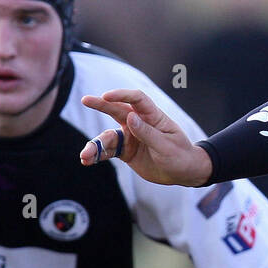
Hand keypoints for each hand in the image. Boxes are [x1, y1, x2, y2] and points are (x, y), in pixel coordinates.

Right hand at [79, 88, 213, 186]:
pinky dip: (97, 155)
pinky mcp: (125, 151)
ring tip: (85, 156)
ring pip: (108, 136)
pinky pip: (108, 151)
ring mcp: (130, 136)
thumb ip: (147, 132)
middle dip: (101, 105)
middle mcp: (138, 123)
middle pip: (117, 110)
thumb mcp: (166, 146)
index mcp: (153, 116)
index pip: (137, 99)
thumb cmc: (180, 155)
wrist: (183, 172)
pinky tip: (87, 160)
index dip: (122, 95)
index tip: (106, 96)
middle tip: (85, 100)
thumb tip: (130, 116)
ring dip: (95, 145)